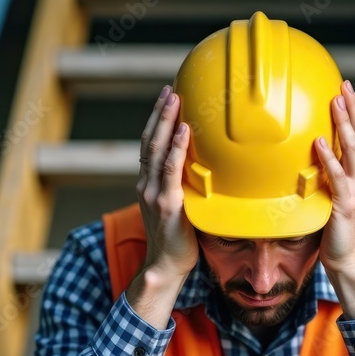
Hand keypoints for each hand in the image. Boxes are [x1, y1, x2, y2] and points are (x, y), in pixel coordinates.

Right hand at [135, 85, 196, 280]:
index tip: (166, 99)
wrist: (165, 266)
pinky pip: (170, 170)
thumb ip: (185, 188)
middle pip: (149, 139)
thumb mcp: (180, 207)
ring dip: (166, 121)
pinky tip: (183, 131)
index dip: (156, 121)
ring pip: (156, 149)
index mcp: (148, 183)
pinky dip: (175, 148)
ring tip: (175, 99)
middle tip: (170, 89)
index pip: (149, 145)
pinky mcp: (166, 203)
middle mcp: (146, 184)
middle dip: (159, 113)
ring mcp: (154, 193)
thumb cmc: (177, 240)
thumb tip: (208, 170)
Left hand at [314, 80, 354, 316]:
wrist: (349, 261)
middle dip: (352, 109)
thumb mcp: (333, 201)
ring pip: (354, 149)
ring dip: (345, 124)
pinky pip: (337, 175)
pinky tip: (320, 142)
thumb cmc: (337, 235)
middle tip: (343, 86)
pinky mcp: (345, 204)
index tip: (345, 91)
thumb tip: (306, 164)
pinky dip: (329, 157)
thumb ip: (327, 181)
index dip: (354, 114)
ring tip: (335, 102)